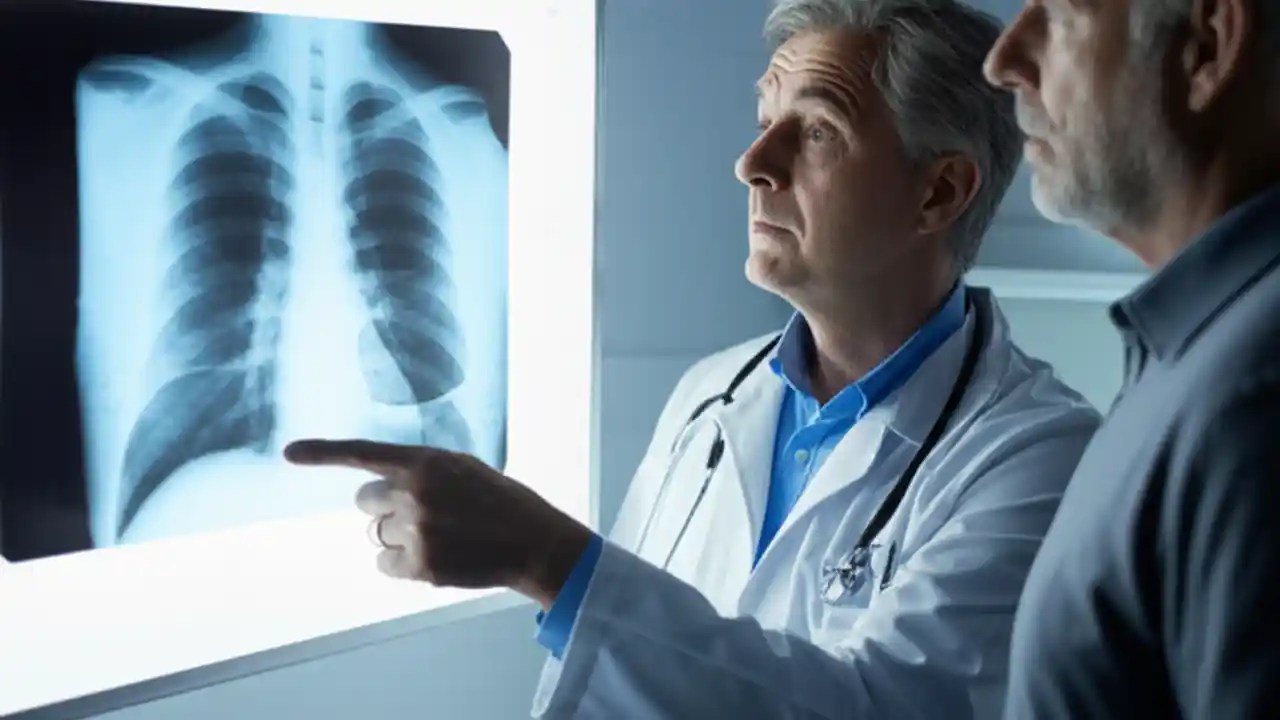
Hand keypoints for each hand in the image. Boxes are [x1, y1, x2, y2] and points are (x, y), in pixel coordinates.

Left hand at [283, 439, 592, 609]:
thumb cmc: (501, 501)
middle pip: (365, 500)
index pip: (363, 454)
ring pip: (376, 533)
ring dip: (398, 535)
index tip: (288, 453)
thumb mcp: (464, 468)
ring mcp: (416, 530)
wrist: (534, 542)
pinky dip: (402, 563)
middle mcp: (415, 493)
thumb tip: (380, 483)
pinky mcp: (420, 565)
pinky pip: (384, 563)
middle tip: (421, 512)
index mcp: (426, 462)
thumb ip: (422, 471)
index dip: (322, 453)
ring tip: (439, 535)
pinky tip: (434, 557)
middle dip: (385, 506)